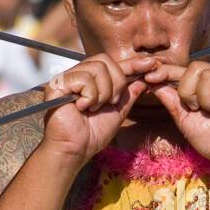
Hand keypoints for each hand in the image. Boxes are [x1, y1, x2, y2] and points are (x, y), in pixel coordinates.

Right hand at [39, 54, 157, 165]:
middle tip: (111, 102)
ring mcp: (67, 78)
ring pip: (97, 68)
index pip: (113, 64)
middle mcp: (78, 75)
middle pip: (105, 60)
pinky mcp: (58, 85)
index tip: (151, 64)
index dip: (132, 63)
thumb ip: (129, 93)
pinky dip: (90, 96)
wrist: (76, 150)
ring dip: (103, 92)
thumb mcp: (119, 111)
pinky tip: (82, 108)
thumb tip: (146, 77)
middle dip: (117, 83)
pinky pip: (84, 78)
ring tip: (94, 108)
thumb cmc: (93, 134)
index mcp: (91, 80)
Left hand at [142, 60, 209, 167]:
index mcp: (207, 85)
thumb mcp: (185, 120)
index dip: (167, 70)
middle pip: (195, 67)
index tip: (149, 77)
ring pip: (209, 76)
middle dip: (188, 91)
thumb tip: (153, 84)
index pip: (184, 70)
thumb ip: (172, 101)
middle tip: (195, 109)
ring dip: (205, 101)